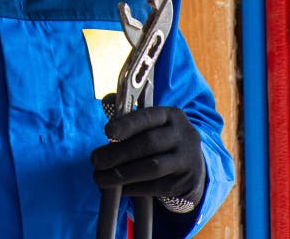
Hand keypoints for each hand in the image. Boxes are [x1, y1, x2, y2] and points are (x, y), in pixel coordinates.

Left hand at [91, 104, 205, 207]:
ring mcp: (188, 159)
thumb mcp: (153, 124)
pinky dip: (135, 188)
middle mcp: (183, 134)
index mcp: (171, 115)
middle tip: (95, 161)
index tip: (107, 132)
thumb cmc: (162, 139)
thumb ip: (131, 115)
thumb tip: (107, 101)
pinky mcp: (187, 182)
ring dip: (123, 174)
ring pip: (153, 167)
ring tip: (101, 178)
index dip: (127, 124)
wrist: (194, 165)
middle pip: (149, 143)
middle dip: (118, 153)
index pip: (148, 116)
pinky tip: (120, 188)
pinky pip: (158, 187)